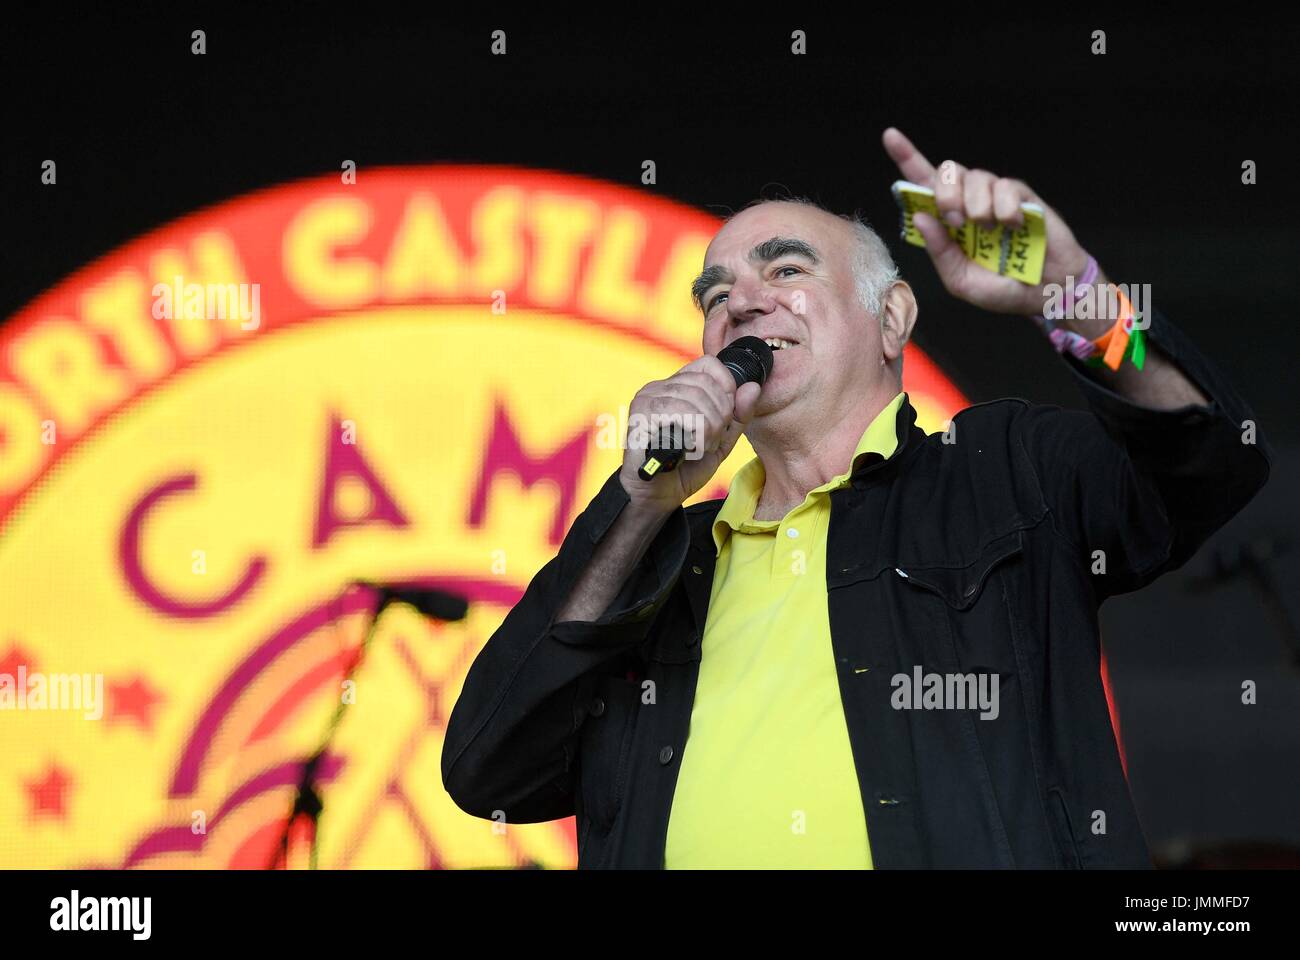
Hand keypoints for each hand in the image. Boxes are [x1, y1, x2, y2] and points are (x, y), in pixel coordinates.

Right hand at [618, 356, 761, 512]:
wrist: (657, 497)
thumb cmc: (685, 467)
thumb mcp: (721, 439)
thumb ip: (738, 414)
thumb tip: (752, 387)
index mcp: (676, 386)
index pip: (709, 364)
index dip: (727, 387)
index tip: (727, 415)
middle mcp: (659, 387)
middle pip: (706, 383)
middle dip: (720, 415)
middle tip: (713, 439)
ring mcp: (647, 398)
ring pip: (696, 398)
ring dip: (708, 428)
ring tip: (700, 447)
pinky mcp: (640, 415)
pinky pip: (680, 412)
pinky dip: (694, 433)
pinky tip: (690, 449)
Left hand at [882, 127, 1092, 317]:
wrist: (1046, 291)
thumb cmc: (1002, 288)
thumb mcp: (961, 280)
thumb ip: (940, 252)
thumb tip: (920, 217)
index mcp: (948, 221)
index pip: (924, 183)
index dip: (907, 157)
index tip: (890, 136)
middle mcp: (968, 202)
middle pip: (946, 172)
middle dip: (945, 194)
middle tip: (956, 221)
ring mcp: (995, 196)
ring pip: (975, 175)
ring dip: (976, 204)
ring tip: (989, 229)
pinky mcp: (1021, 194)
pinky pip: (1005, 185)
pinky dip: (1005, 208)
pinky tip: (1013, 226)